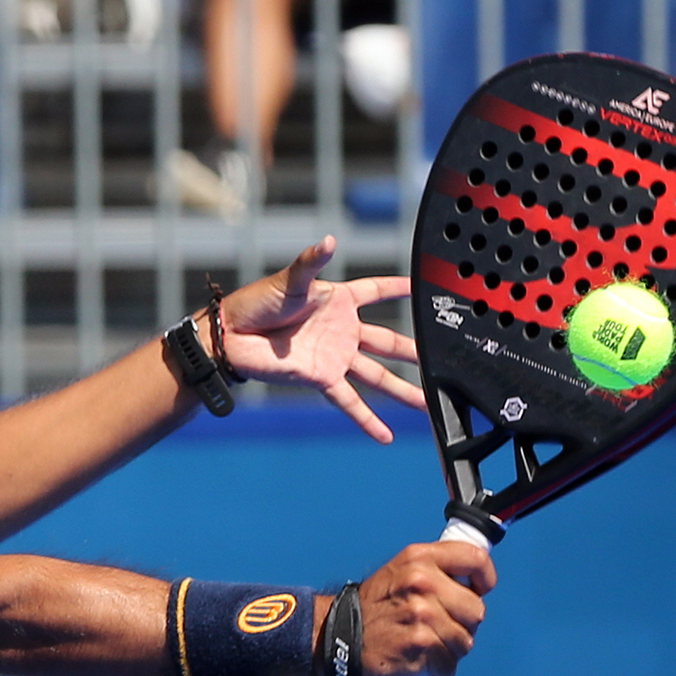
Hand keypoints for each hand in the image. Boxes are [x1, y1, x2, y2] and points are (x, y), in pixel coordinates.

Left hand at [219, 235, 423, 441]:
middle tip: (443, 360)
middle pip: (387, 342)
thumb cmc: (257, 302)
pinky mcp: (321, 378)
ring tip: (428, 404)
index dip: (398, 288)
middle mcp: (342, 330)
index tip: (423, 286)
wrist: (232, 336)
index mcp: (338, 301)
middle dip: (415, 352)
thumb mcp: (290, 280)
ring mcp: (334, 356)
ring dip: (401, 391)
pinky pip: (349, 401)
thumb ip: (312, 262)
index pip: (376, 290)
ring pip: (377, 376)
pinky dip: (366, 419)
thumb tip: (328, 241)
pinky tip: (385, 435)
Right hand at [356, 541, 494, 675]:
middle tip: (438, 628)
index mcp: (419, 559)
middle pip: (476, 610)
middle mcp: (422, 582)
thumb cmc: (374, 607)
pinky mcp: (421, 645)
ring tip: (426, 648)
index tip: (478, 590)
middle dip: (462, 625)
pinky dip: (439, 673)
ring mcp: (423, 614)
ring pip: (465, 642)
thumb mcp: (400, 571)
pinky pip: (449, 667)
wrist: (338, 636)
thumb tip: (474, 583)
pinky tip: (423, 667)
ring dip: (450, 652)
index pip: (474, 557)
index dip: (484, 577)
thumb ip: (435, 570)